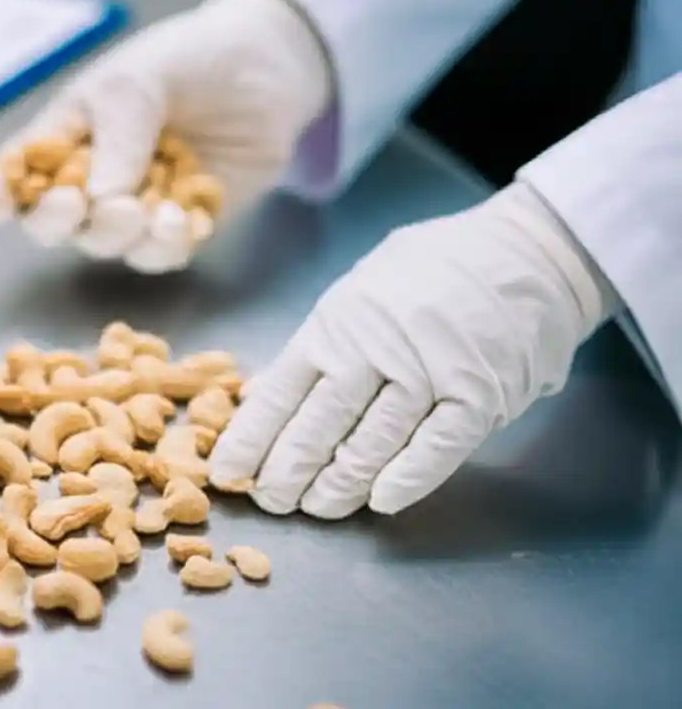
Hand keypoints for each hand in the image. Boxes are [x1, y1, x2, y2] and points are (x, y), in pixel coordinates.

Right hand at [0, 0, 330, 272]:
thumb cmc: (186, 61)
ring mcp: (135, 206)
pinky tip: (185, 218)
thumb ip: (116, 139)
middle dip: (61, 222)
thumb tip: (98, 202)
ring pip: (106, 245)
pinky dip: (168, 245)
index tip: (0, 206)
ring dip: (121, 236)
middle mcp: (91, 179)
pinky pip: (160, 255)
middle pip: (52, 225)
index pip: (13, 175)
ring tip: (154, 209)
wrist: (268, 67)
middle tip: (86, 203)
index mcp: (65, 137)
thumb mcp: (137, 81)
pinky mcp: (181, 225)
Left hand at [208, 182, 617, 517]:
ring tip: (316, 508)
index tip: (228, 473)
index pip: (280, 395)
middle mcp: (374, 350)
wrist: (530, 250)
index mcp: (337, 324)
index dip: (251, 440)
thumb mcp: (362, 289)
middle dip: (286, 474)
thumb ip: (321, 342)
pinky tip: (379, 501)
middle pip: (316, 429)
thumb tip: (265, 395)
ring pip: (369, 447)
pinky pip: (435, 449)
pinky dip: (405, 479)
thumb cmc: (436, 271)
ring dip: (337, 486)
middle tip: (271, 502)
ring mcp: (427, 373)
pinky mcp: (480, 395)